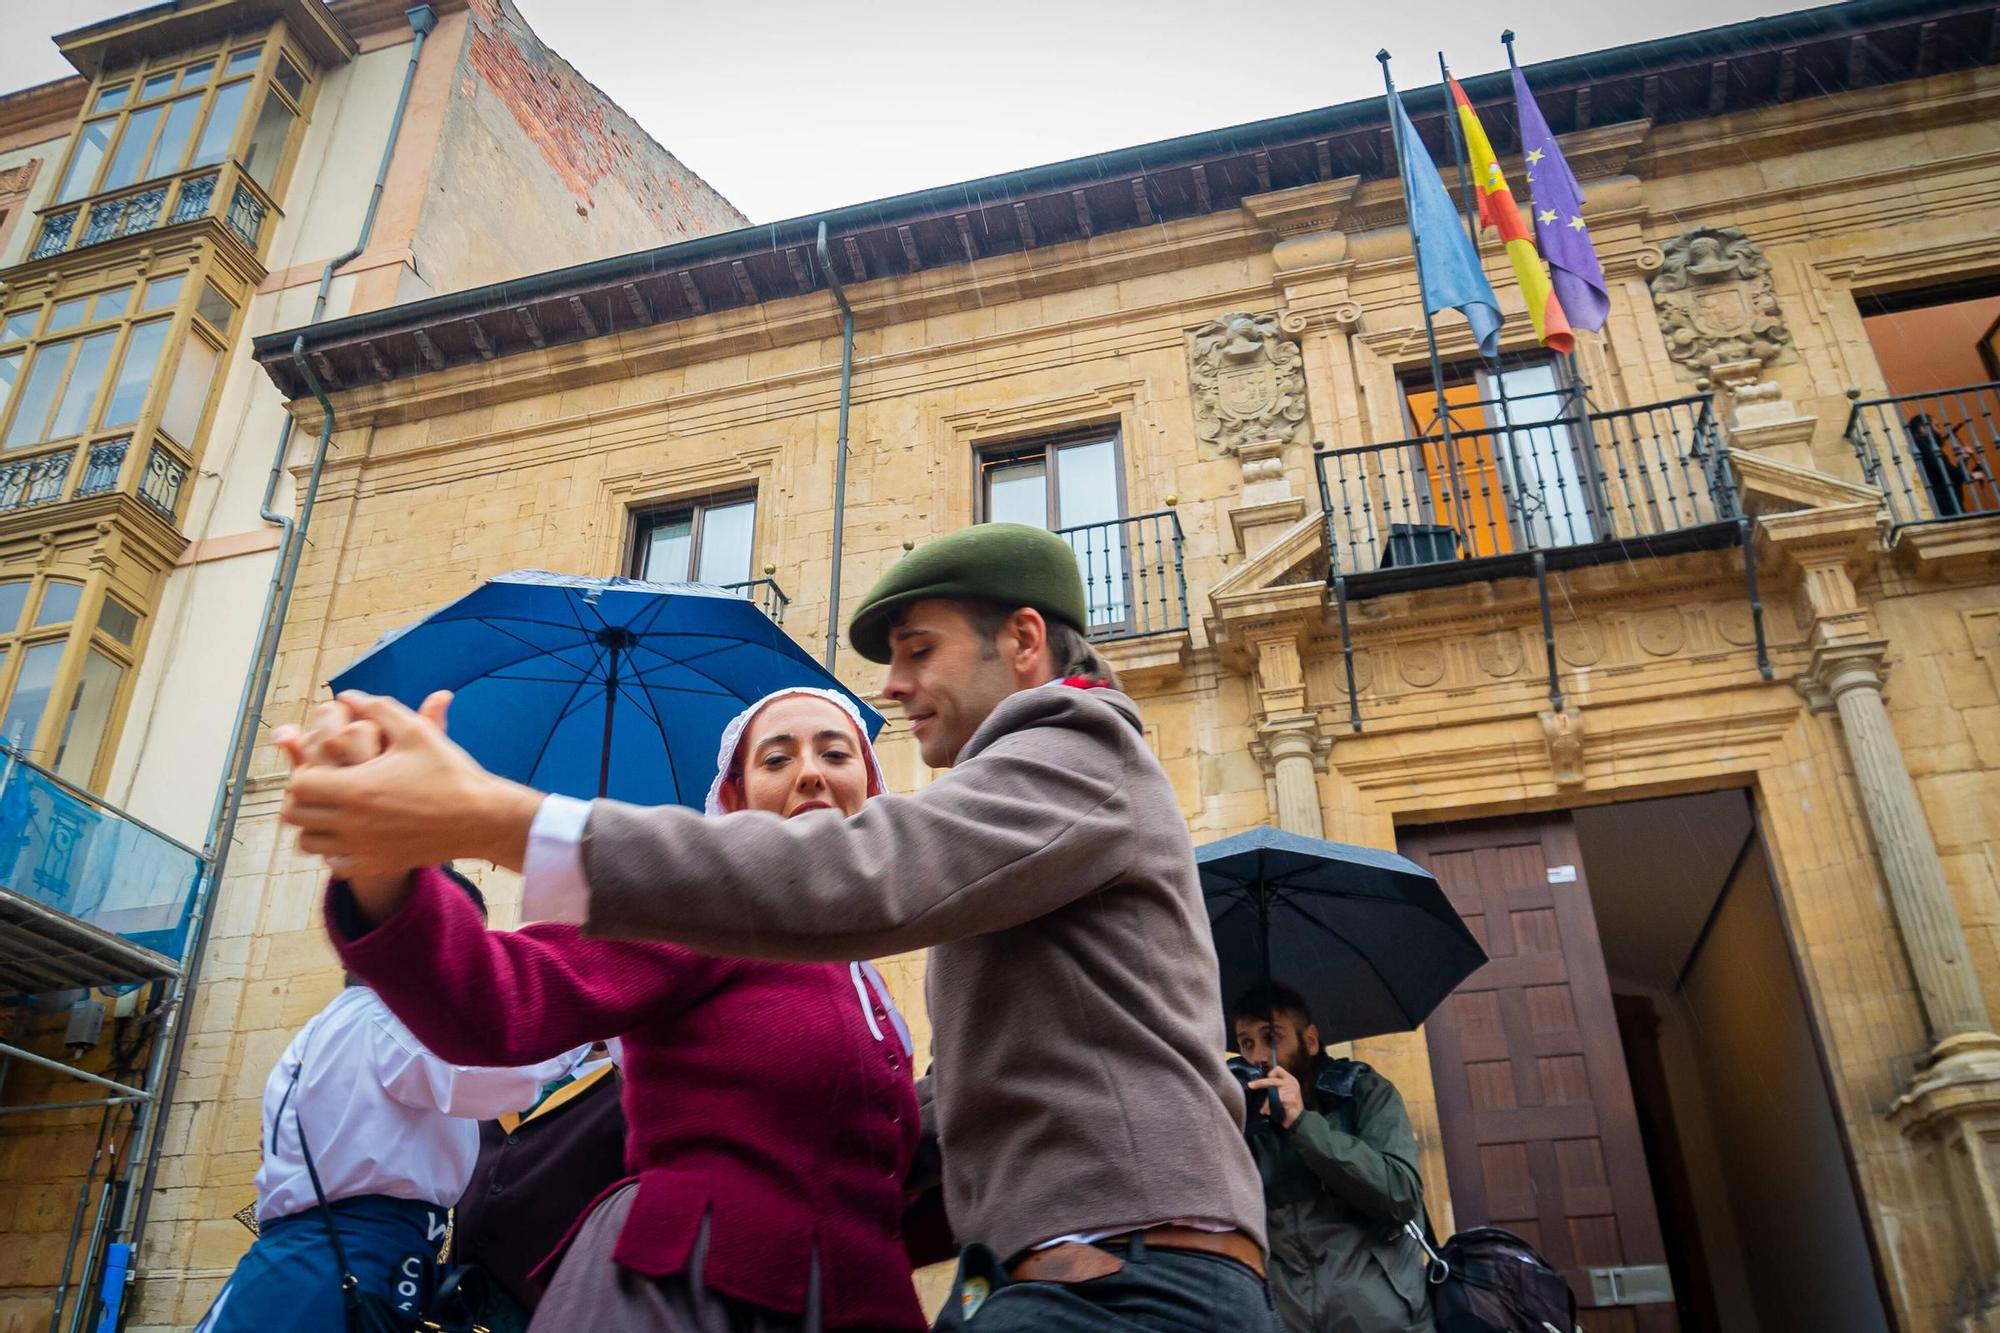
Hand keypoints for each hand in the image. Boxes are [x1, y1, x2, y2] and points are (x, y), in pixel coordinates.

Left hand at [280, 691, 542, 905]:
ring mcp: (363, 848)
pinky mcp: (377, 864)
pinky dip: (334, 850)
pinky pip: (335, 865)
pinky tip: (353, 833)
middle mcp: (352, 823)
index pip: (297, 784)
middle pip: (295, 816)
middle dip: (303, 797)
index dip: (305, 770)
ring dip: (313, 824)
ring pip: (308, 843)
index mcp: (356, 788)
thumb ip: (378, 708)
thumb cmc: (450, 772)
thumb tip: (347, 695)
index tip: (324, 763)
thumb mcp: (416, 731)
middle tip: (324, 783)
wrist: (481, 818)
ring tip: (335, 808)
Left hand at [1248, 1064, 1304, 1128]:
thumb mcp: (1287, 1091)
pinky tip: (1269, 1112)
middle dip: (1259, 1083)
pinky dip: (1269, 1107)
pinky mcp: (1289, 1099)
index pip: (1278, 1069)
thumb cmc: (1291, 1105)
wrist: (1300, 1118)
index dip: (1271, 1073)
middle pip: (1271, 1080)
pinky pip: (1274, 1102)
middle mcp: (1291, 1082)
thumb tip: (1261, 1082)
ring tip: (1264, 1110)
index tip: (1266, 1079)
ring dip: (1266, 1103)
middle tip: (1250, 1085)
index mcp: (1290, 1079)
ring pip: (1271, 1093)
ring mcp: (1290, 1090)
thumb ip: (1278, 1085)